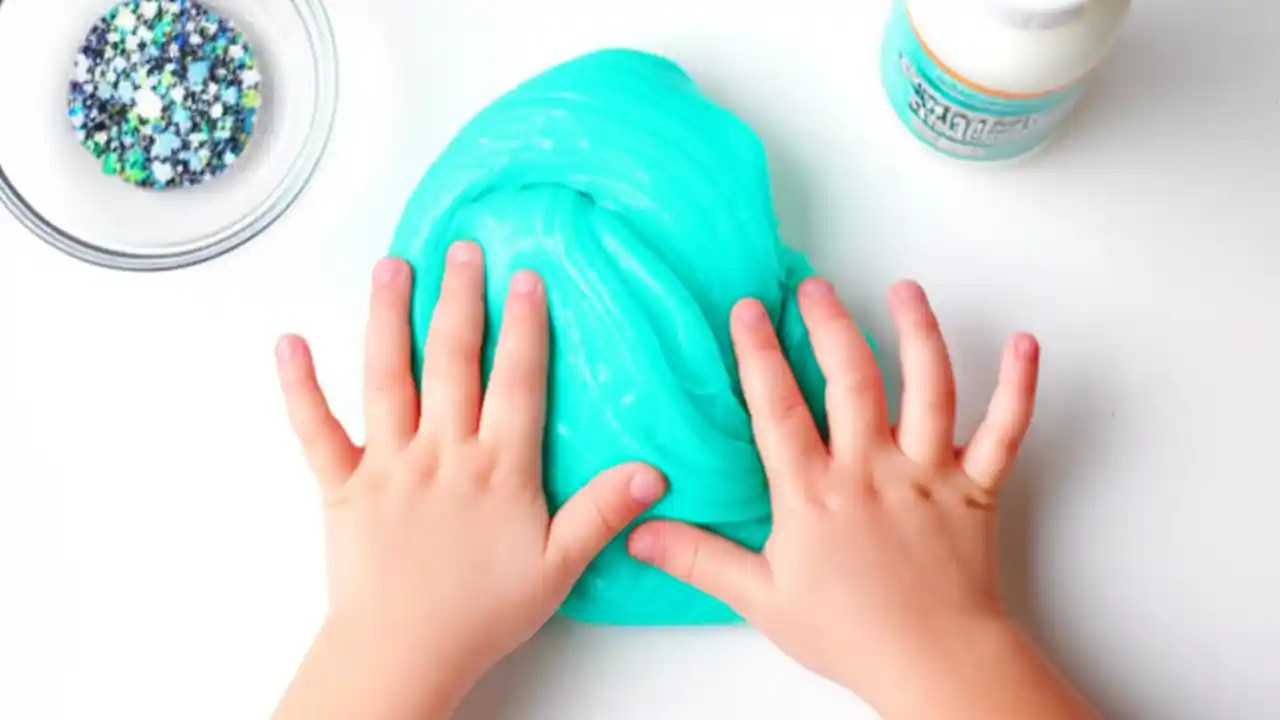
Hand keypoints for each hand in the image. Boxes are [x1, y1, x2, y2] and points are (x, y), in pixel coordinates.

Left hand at [273, 244, 665, 719]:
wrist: (403, 652)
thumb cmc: (480, 612)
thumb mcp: (556, 566)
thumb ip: (602, 513)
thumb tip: (653, 472)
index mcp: (498, 467)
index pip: (516, 382)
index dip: (524, 327)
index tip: (526, 278)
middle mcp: (442, 452)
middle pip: (453, 361)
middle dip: (460, 300)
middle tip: (464, 250)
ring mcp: (387, 464)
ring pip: (387, 376)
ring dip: (388, 317)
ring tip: (392, 267)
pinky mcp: (341, 485)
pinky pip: (316, 430)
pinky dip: (299, 387)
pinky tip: (289, 343)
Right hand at [629, 279, 1093, 718]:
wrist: (933, 663)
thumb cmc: (852, 634)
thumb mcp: (761, 598)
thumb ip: (700, 558)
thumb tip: (638, 533)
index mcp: (814, 493)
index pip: (778, 408)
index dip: (759, 354)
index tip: (748, 310)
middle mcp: (871, 470)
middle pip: (851, 378)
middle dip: (830, 323)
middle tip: (815, 287)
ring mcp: (928, 473)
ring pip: (928, 387)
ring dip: (918, 332)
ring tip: (905, 291)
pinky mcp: (976, 487)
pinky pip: (1004, 430)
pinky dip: (1019, 386)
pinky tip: (1022, 344)